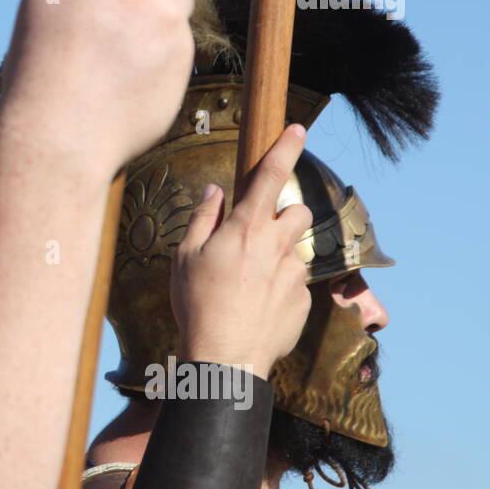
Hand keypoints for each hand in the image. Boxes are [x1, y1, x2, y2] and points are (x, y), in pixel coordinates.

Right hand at [170, 125, 312, 376]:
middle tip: (258, 235)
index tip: (298, 129)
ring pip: (294, 250)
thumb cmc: (198, 306)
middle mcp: (276, 245)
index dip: (286, 148)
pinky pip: (295, 283)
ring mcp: (294, 274)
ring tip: (250, 282)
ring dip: (278, 256)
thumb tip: (214, 192)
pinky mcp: (304, 300)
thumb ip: (203, 219)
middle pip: (297, 211)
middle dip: (284, 214)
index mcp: (246, 228)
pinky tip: (256, 307)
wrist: (226, 358)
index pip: (270, 176)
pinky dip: (279, 288)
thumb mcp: (185, 258)